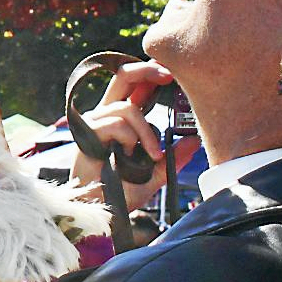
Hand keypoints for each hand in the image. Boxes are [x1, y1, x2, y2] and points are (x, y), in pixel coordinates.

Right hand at [71, 59, 201, 209]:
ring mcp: (95, 123)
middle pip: (123, 77)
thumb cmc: (121, 192)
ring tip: (153, 154)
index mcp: (121, 120)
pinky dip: (130, 139)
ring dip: (146, 131)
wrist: (102, 210)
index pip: (134, 86)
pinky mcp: (87, 135)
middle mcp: (106, 115)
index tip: (172, 74)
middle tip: (169, 76)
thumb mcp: (155, 174)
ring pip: (127, 109)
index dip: (150, 73)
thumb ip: (172, 158)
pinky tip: (130, 156)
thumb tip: (194, 141)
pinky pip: (116, 125)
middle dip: (146, 70)